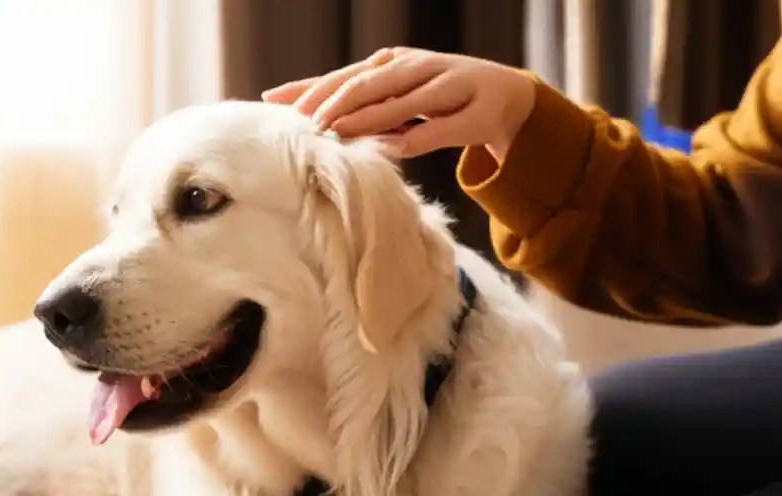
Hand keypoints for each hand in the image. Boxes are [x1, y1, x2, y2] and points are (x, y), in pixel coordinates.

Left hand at [263, 48, 536, 159]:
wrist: (507, 98)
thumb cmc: (438, 99)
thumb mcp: (395, 97)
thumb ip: (358, 103)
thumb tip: (304, 113)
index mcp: (393, 62)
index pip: (344, 74)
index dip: (310, 87)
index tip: (274, 100)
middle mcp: (416, 66)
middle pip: (367, 82)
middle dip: (332, 99)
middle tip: (302, 121)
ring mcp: (446, 85)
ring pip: (400, 100)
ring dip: (365, 116)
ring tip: (334, 130)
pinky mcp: (472, 112)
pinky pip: (436, 128)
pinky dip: (412, 137)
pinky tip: (388, 148)